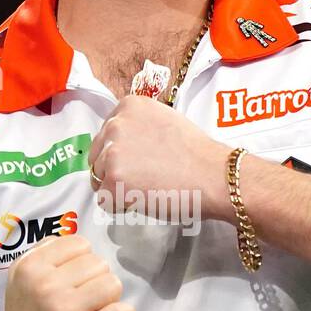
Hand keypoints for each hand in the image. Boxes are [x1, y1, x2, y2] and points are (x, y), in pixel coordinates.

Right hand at [0, 234, 134, 310]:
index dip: (83, 263)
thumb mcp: (21, 282)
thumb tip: (81, 245)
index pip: (79, 244)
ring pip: (113, 284)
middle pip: (99, 264)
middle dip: (96, 282)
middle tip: (83, 302)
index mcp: (30, 267)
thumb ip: (45, 256)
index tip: (73, 282)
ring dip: (109, 299)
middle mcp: (45, 285)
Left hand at [87, 95, 231, 223]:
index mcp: (128, 106)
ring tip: (148, 187)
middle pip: (97, 156)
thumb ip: (138, 126)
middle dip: (114, 170)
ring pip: (99, 179)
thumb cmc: (196, 153)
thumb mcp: (164, 120)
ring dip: (118, 188)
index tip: (139, 161)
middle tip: (144, 178)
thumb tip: (123, 144)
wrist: (213, 176)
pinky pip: (104, 200)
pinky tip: (143, 199)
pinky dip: (120, 205)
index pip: (105, 134)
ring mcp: (113, 153)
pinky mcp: (114, 181)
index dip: (120, 153)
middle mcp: (116, 124)